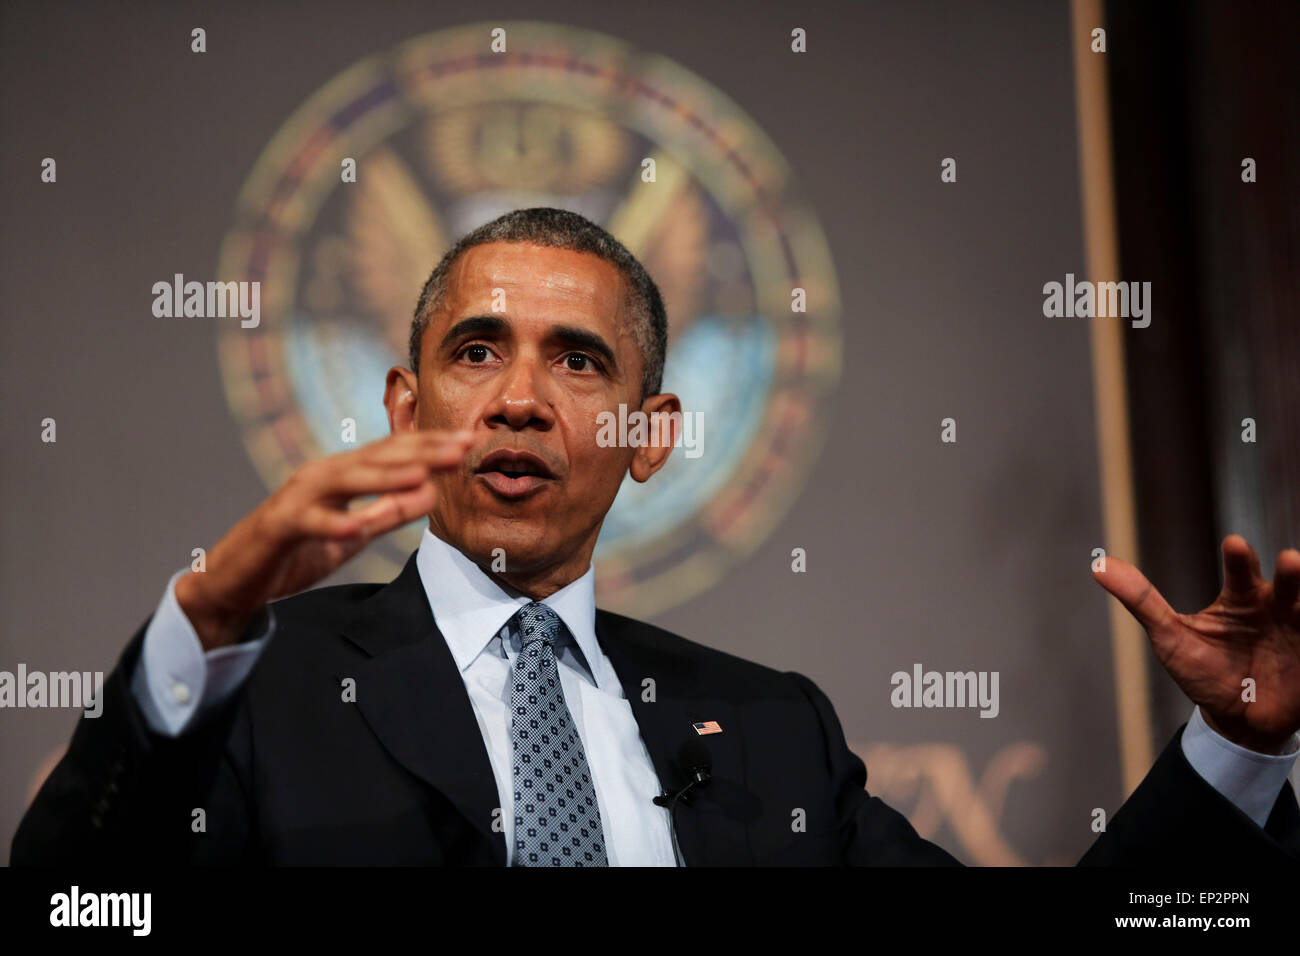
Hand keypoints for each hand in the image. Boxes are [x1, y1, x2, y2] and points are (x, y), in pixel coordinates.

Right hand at [175, 429, 470, 649]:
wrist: (238, 577)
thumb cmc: (297, 549)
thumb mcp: (353, 533)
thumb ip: (388, 513)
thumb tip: (431, 492)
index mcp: (341, 475)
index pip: (392, 453)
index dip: (430, 445)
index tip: (468, 440)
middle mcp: (321, 476)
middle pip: (376, 457)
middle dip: (420, 451)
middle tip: (460, 446)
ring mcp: (297, 498)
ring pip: (345, 481)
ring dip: (384, 477)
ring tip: (421, 474)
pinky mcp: (278, 527)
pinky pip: (309, 524)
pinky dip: (332, 524)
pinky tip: (356, 528)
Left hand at [1093, 535, 1299, 754]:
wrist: (1236, 722)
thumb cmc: (1203, 672)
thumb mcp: (1169, 636)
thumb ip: (1141, 600)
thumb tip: (1099, 565)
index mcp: (1240, 598)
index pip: (1240, 572)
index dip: (1239, 558)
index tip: (1234, 544)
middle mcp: (1274, 609)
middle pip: (1286, 585)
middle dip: (1292, 573)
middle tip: (1290, 560)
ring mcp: (1299, 633)